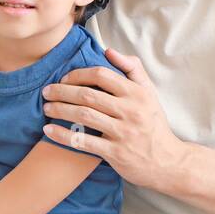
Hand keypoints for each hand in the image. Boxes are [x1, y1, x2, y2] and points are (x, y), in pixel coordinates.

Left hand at [40, 47, 187, 190]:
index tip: (64, 78)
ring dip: (59, 110)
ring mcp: (123, 132)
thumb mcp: (149, 93)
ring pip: (83, 116)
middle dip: (62, 91)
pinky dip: (63, 135)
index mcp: (136, 93)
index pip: (101, 75)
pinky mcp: (115, 153)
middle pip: (87, 95)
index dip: (78, 74)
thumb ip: (132, 69)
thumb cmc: (154, 124)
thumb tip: (108, 51)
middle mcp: (130, 111)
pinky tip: (48, 131)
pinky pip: (83, 142)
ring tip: (46, 108)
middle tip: (46, 92)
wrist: (168, 162)